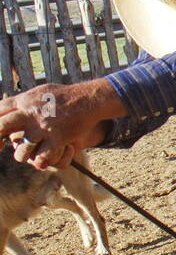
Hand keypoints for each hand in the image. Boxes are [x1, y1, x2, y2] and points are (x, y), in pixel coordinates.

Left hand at [0, 80, 123, 170]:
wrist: (88, 99)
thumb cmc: (62, 96)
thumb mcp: (38, 92)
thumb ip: (21, 101)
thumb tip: (4, 107)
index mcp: (24, 101)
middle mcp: (30, 114)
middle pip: (1, 126)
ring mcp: (43, 127)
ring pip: (21, 150)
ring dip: (22, 155)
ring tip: (27, 154)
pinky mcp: (58, 138)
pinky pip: (42, 158)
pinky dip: (42, 162)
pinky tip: (44, 159)